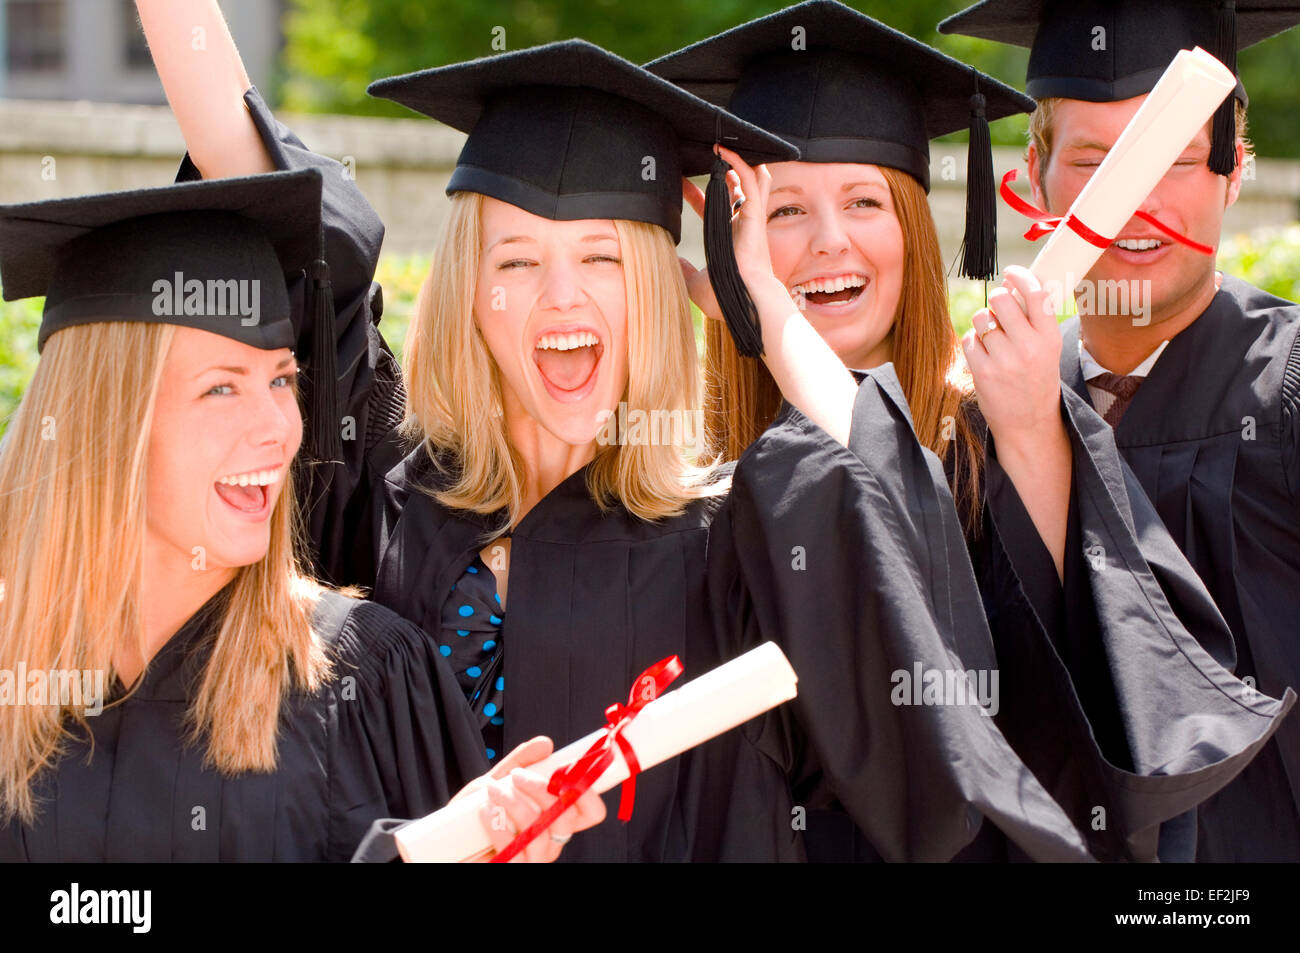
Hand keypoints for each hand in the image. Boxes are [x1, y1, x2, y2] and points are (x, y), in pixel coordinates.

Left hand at [460, 736, 606, 862]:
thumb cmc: (476, 815)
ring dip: (515, 805)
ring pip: (541, 833)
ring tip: (492, 791)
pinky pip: (515, 851)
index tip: (565, 770)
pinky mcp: (512, 868)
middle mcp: (551, 842)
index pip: (591, 812)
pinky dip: (499, 826)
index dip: (587, 792)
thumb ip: (521, 761)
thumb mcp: (499, 781)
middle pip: (567, 819)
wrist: (444, 844)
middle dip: (542, 790)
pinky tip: (484, 810)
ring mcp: (533, 860)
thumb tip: (546, 743)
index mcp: (556, 820)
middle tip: (517, 776)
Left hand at [678, 150, 791, 319]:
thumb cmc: (725, 298)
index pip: (714, 208)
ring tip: (720, 145)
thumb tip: (671, 260)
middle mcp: (742, 225)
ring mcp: (750, 219)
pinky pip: (750, 182)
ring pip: (752, 180)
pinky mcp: (754, 216)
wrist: (744, 303)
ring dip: (739, 162)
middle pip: (736, 189)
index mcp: (730, 238)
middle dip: (723, 172)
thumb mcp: (695, 283)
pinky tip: (723, 152)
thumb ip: (684, 270)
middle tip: (706, 156)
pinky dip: (738, 165)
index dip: (698, 195)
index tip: (682, 184)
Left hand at [960, 265, 1064, 450]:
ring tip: (993, 341)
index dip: (1020, 276)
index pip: (1035, 293)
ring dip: (983, 324)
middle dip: (996, 302)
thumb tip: (1011, 284)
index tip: (1010, 273)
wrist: (1029, 423)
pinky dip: (973, 343)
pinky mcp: (983, 372)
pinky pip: (968, 339)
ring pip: (981, 318)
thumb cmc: (1037, 379)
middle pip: (1000, 300)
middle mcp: (1029, 347)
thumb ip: (1035, 320)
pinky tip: (984, 356)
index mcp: (1050, 338)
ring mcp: (1005, 360)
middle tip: (999, 315)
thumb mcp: (1048, 349)